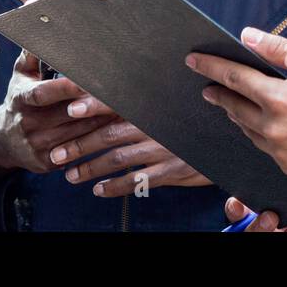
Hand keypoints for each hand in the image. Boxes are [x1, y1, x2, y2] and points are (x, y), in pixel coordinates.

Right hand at [0, 50, 116, 175]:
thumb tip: (40, 25)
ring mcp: (37, 145)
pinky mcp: (46, 162)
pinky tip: (115, 132)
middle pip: (66, 115)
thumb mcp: (20, 76)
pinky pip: (76, 153)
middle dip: (93, 105)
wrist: (2, 141)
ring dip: (101, 123)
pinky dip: (96, 142)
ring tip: (125, 110)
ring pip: (76, 134)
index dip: (65, 88)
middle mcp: (28, 124)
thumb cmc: (20, 100)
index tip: (87, 81)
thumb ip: (32, 54)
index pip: (43, 94)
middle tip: (119, 95)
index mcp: (21, 99)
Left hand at [54, 103, 211, 195]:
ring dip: (91, 168)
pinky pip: (137, 181)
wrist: (230, 142)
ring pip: (118, 159)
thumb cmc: (199, 120)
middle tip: (56, 153)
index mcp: (155, 105)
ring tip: (70, 175)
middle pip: (110, 134)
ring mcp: (163, 149)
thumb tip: (117, 96)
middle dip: (80, 144)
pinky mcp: (172, 171)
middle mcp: (156, 125)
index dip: (94, 105)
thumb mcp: (177, 103)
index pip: (119, 102)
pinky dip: (115, 187)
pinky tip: (99, 190)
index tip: (70, 109)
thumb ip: (150, 102)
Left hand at [186, 28, 286, 180]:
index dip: (211, 67)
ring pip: (248, 130)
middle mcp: (275, 129)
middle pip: (233, 108)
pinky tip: (266, 124)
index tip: (193, 60)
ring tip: (236, 103)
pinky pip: (266, 148)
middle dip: (219, 94)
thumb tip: (248, 36)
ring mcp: (281, 152)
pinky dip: (261, 133)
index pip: (234, 78)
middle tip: (209, 87)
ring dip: (239, 115)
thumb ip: (279, 49)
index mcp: (279, 99)